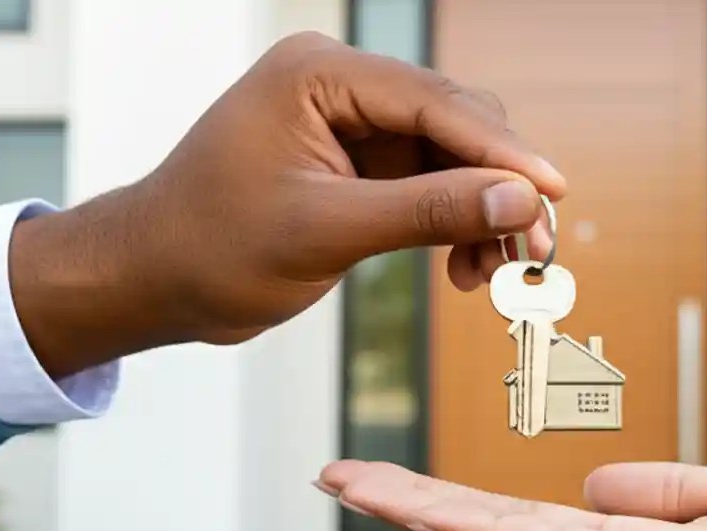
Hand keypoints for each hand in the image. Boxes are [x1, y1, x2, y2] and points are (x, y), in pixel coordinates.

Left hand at [10, 32, 563, 377]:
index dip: (502, 152)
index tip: (553, 194)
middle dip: (498, 188)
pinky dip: (454, 225)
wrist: (154, 279)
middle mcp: (340, 87)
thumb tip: (520, 201)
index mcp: (319, 74)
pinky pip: (429, 185)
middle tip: (535, 250)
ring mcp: (351, 125)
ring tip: (496, 275)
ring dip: (481, 213)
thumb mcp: (326, 231)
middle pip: (455, 123)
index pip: (435, 101)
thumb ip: (427, 211)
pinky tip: (465, 270)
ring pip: (451, 158)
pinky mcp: (357, 165)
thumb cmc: (211, 247)